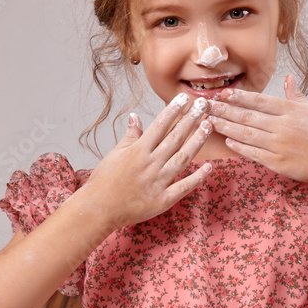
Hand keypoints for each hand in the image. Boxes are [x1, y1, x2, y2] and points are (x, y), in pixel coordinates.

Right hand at [83, 94, 213, 229]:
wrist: (98, 209)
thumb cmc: (104, 181)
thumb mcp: (114, 154)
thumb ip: (130, 135)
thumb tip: (135, 116)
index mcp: (138, 151)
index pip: (160, 125)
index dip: (173, 110)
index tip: (185, 98)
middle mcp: (150, 164)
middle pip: (175, 138)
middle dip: (190, 119)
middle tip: (204, 105)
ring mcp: (158, 182)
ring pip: (183, 158)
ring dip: (197, 141)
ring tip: (209, 126)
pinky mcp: (163, 200)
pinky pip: (184, 187)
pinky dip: (197, 177)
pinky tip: (209, 167)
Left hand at [208, 75, 307, 185]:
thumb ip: (296, 95)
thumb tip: (288, 78)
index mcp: (290, 110)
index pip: (259, 101)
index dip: (239, 97)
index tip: (223, 94)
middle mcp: (282, 126)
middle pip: (248, 116)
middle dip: (225, 110)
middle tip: (208, 106)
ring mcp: (279, 145)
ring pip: (247, 134)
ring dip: (227, 127)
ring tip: (211, 121)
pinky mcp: (277, 162)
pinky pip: (254, 152)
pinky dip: (240, 146)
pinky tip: (228, 140)